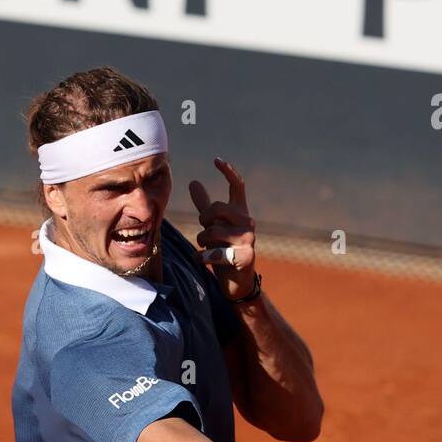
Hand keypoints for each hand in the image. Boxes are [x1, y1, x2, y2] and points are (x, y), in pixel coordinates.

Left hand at [188, 157, 256, 300]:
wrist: (237, 282)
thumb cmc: (225, 251)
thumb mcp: (213, 226)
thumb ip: (204, 206)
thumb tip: (193, 182)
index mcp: (240, 212)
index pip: (237, 186)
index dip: (228, 171)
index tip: (216, 159)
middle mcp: (248, 222)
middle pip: (217, 208)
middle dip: (203, 220)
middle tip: (202, 232)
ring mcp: (249, 239)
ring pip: (213, 231)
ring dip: (201, 242)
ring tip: (203, 249)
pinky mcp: (245, 256)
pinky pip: (215, 253)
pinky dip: (202, 259)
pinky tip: (200, 261)